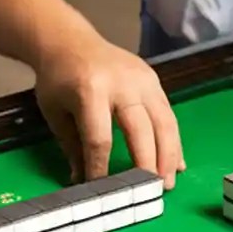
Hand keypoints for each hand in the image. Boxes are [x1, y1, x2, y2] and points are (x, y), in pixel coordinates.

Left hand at [34, 36, 184, 188]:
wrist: (70, 41)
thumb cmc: (58, 80)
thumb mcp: (56, 113)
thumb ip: (72, 147)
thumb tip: (83, 183)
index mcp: (90, 91)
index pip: (100, 138)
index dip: (102, 168)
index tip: (104, 190)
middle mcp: (122, 84)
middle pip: (140, 130)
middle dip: (147, 164)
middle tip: (153, 191)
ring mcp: (142, 80)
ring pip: (164, 122)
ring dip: (169, 155)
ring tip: (168, 182)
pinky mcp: (154, 79)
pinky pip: (168, 114)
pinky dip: (173, 141)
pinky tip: (177, 163)